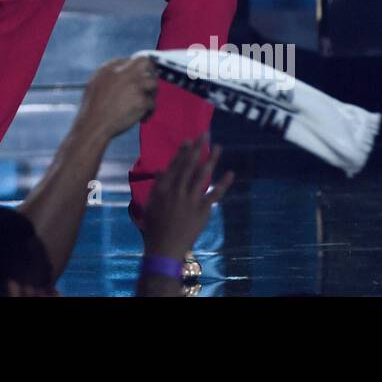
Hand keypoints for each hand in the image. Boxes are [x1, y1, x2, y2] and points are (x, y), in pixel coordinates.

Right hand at [75, 55, 158, 139]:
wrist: (94, 124)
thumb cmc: (92, 108)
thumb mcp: (95, 83)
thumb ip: (110, 73)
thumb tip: (123, 70)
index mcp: (110, 67)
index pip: (131, 59)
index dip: (137, 68)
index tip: (140, 77)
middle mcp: (124, 73)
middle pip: (145, 62)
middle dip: (151, 71)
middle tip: (150, 82)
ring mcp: (134, 86)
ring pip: (153, 83)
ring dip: (152, 93)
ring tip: (145, 104)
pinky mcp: (141, 101)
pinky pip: (152, 103)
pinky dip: (148, 112)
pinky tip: (143, 118)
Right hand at [141, 138, 234, 258]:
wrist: (165, 247)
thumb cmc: (155, 226)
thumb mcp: (151, 203)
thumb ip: (158, 185)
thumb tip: (162, 169)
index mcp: (163, 188)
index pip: (175, 165)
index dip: (183, 151)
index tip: (190, 140)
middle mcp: (177, 190)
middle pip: (189, 165)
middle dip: (198, 148)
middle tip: (205, 134)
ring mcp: (191, 200)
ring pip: (202, 175)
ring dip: (211, 159)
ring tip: (218, 147)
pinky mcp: (203, 210)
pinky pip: (214, 194)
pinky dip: (223, 184)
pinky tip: (230, 173)